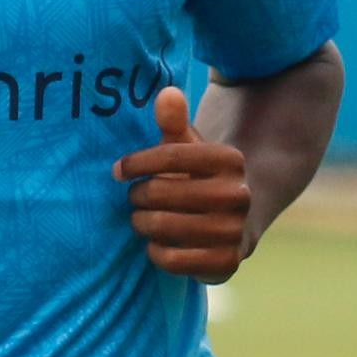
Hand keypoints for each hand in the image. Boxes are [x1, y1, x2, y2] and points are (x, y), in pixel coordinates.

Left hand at [117, 86, 253, 282]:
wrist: (234, 224)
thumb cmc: (198, 178)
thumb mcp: (188, 148)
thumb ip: (175, 121)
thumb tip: (166, 93)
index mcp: (230, 159)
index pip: (170, 156)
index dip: (137, 163)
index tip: (118, 170)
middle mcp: (238, 194)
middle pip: (161, 193)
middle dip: (137, 197)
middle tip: (134, 199)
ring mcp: (234, 230)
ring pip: (163, 225)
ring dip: (142, 223)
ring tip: (141, 219)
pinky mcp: (226, 263)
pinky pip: (172, 258)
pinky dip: (156, 251)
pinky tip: (155, 243)